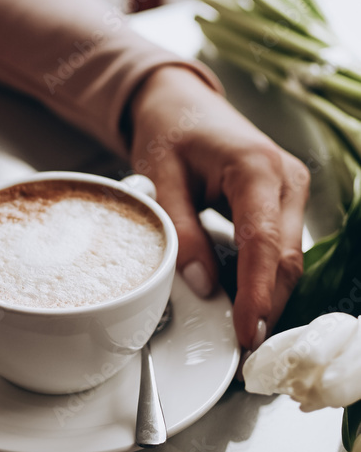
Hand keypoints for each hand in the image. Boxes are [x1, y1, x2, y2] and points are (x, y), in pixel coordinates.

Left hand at [129, 66, 308, 350]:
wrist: (181, 102)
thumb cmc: (169, 131)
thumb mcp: (160, 176)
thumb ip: (181, 230)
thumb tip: (202, 286)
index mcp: (256, 166)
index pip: (262, 242)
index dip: (256, 293)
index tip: (246, 332)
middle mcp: (287, 178)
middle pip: (285, 257)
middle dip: (268, 305)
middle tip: (244, 349)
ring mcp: (292, 190)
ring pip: (287, 256)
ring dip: (268, 295)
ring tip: (242, 331)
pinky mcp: (285, 202)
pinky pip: (280, 247)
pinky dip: (264, 277)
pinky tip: (244, 301)